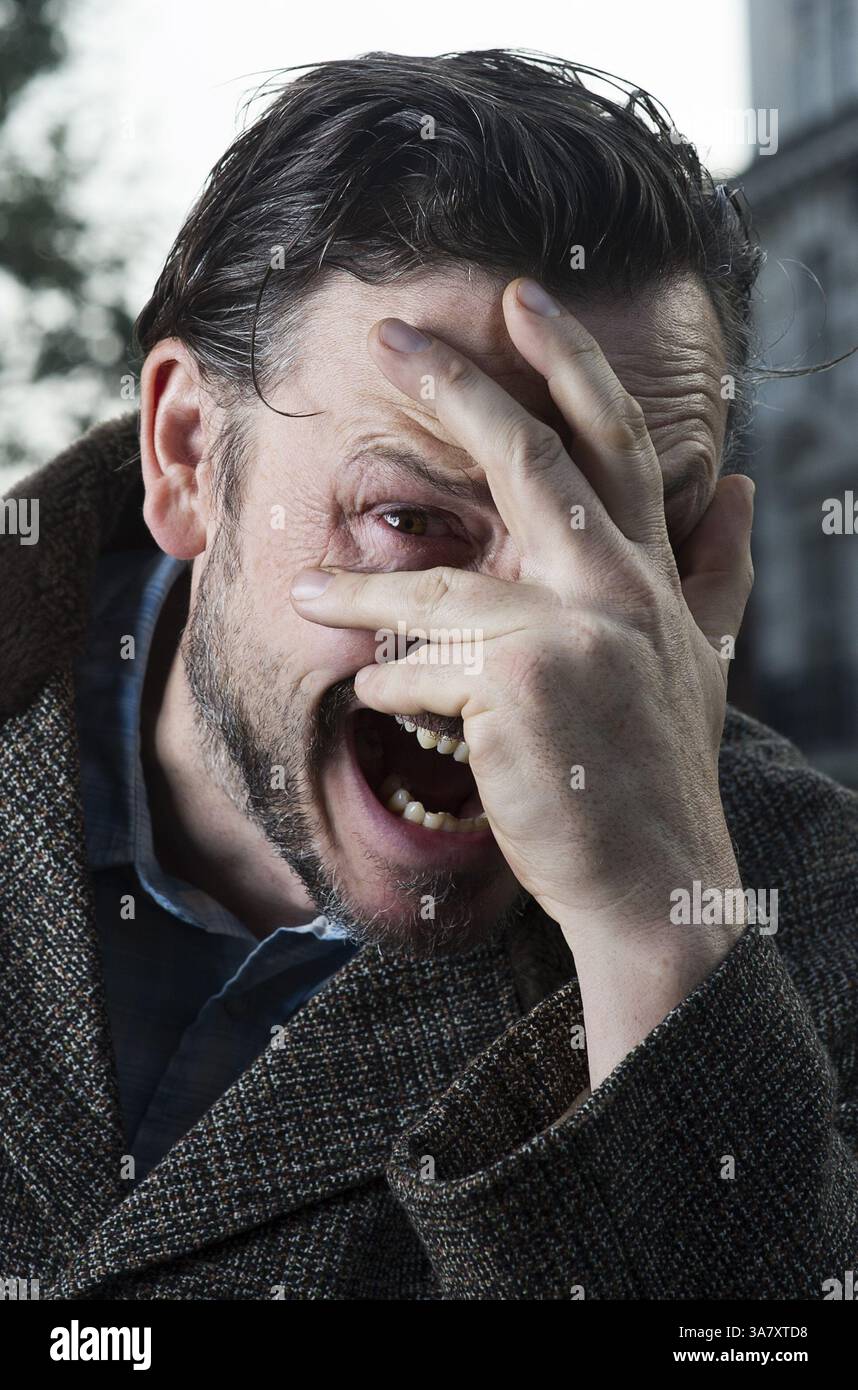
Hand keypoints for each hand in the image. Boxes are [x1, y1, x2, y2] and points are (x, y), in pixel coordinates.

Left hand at [291, 278, 754, 1084]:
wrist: (653, 877)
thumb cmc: (656, 767)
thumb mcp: (699, 661)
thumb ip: (714, 573)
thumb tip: (739, 489)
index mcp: (648, 574)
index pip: (614, 442)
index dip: (570, 362)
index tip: (521, 297)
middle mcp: (617, 588)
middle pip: (530, 457)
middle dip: (456, 384)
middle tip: (391, 333)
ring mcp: (572, 634)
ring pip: (440, 584)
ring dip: (363, 587)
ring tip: (310, 590)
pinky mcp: (519, 688)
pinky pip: (417, 667)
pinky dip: (387, 682)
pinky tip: (377, 698)